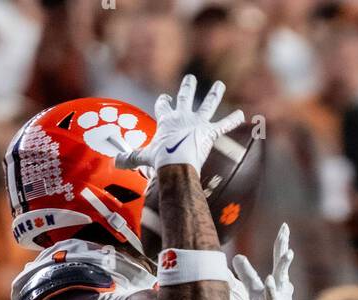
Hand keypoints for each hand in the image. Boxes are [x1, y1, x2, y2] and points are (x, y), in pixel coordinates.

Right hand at [114, 74, 243, 174]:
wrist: (176, 164)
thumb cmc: (160, 160)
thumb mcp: (143, 157)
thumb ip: (131, 158)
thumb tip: (115, 163)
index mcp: (167, 120)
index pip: (163, 106)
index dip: (163, 103)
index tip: (164, 99)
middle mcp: (183, 117)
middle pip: (185, 97)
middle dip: (187, 87)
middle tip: (190, 78)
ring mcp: (197, 123)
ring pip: (208, 105)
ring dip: (214, 94)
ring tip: (219, 85)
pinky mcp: (209, 133)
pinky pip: (223, 125)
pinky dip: (233, 120)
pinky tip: (242, 114)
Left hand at [233, 223, 297, 299]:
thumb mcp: (254, 291)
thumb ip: (247, 274)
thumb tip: (236, 256)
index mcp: (277, 280)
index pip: (278, 258)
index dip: (281, 242)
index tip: (285, 226)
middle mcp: (281, 287)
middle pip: (282, 264)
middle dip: (284, 247)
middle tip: (285, 230)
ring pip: (282, 281)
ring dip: (284, 266)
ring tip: (288, 253)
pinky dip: (271, 291)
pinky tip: (268, 281)